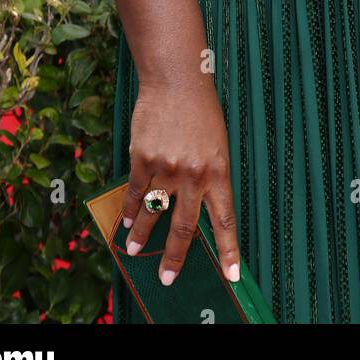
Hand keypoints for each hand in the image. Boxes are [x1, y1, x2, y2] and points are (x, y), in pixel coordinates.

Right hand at [121, 75, 239, 287]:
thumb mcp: (217, 145)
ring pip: (155, 213)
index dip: (229, 251)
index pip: (225, 220)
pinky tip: (127, 221)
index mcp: (219, 172)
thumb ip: (208, 176)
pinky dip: (131, 210)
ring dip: (144, 236)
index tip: (231, 276)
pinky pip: (137, 192)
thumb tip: (195, 206)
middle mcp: (194, 175)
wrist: (177, 81)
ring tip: (133, 251)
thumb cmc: (201, 111)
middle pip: (185, 227)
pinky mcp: (144, 158)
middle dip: (175, 257)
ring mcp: (167, 167)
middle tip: (167, 278)